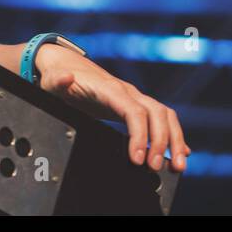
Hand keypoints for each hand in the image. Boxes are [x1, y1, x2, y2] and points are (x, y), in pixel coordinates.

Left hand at [35, 44, 189, 172]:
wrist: (64, 64)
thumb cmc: (58, 77)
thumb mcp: (52, 80)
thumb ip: (56, 80)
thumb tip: (66, 77)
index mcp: (109, 89)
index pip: (134, 111)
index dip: (140, 135)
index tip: (137, 158)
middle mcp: (127, 91)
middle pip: (157, 114)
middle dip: (162, 142)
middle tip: (157, 167)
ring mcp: (134, 97)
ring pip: (165, 115)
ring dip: (174, 140)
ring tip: (177, 166)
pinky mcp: (135, 105)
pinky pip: (161, 118)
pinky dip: (173, 135)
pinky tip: (179, 153)